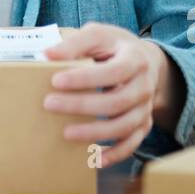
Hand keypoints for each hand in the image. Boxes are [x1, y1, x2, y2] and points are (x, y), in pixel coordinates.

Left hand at [42, 23, 182, 166]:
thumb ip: (76, 43)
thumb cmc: (116, 46)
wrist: (147, 60)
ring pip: (124, 127)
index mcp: (135, 59)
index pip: (112, 72)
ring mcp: (145, 107)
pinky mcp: (143, 123)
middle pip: (116, 102)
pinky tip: (94, 158)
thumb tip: (47, 55)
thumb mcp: (99, 34)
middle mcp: (144, 85)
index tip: (55, 80)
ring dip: (94, 133)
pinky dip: (115, 154)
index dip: (84, 78)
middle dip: (81, 106)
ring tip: (66, 133)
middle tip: (49, 104)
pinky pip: (132, 143)